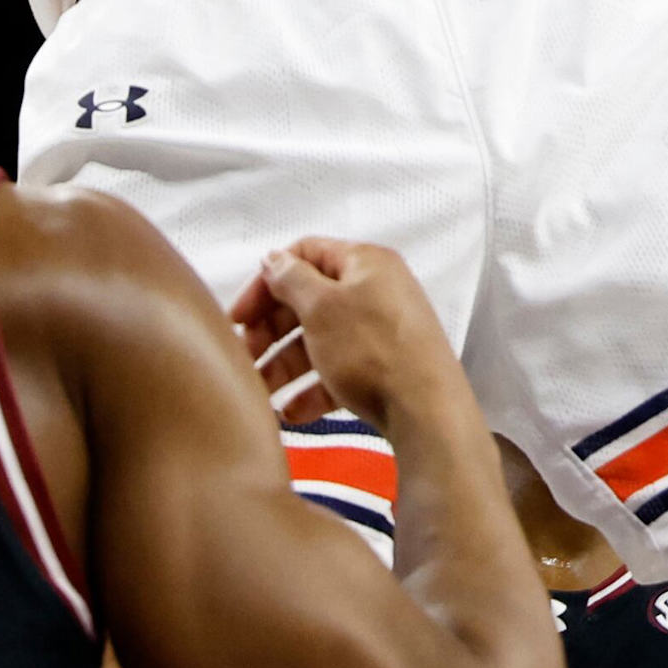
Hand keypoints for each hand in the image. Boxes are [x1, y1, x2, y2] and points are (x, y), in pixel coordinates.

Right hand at [224, 236, 452, 436]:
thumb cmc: (373, 351)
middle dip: (272, 330)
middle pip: (309, 301)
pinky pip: (341, 372)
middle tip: (246, 356)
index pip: (304, 254)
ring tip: (262, 389)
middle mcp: (376, 292)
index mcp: (365, 263)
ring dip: (286, 364)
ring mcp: (383, 332)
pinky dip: (314, 389)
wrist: (428, 413)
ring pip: (321, 341)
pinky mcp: (387, 370)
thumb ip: (291, 279)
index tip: (240, 316)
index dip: (266, 281)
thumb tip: (274, 260)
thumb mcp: (321, 307)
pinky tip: (292, 413)